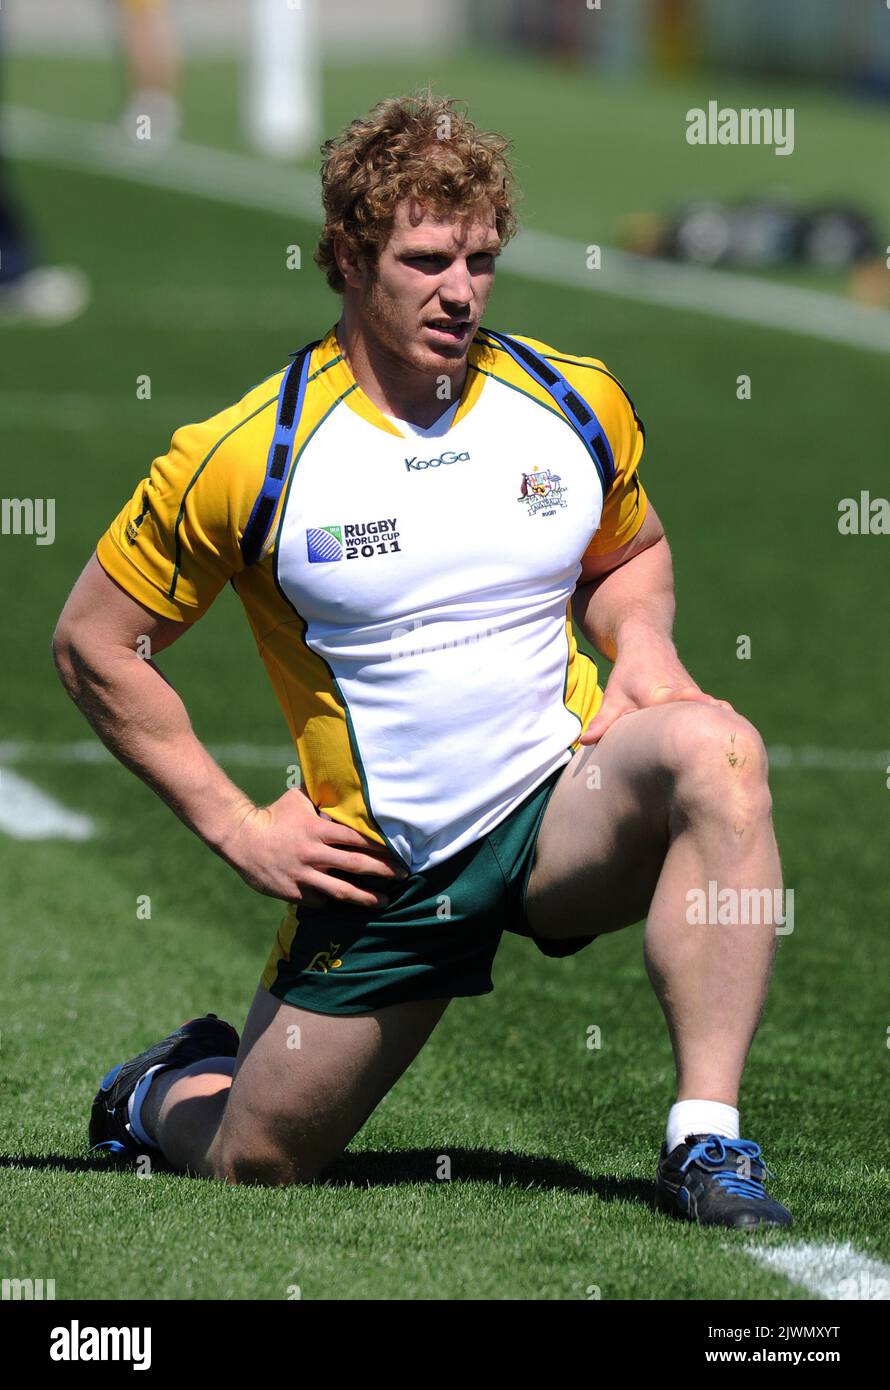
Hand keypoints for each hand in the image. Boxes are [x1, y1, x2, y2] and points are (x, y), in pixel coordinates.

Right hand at [218, 786, 407, 907]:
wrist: (241, 838)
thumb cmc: (273, 815)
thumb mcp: (298, 798)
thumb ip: (321, 793)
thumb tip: (339, 772)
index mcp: (318, 830)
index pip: (357, 840)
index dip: (380, 848)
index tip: (399, 852)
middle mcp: (314, 854)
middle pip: (356, 865)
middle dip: (383, 872)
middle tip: (403, 876)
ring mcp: (304, 875)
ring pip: (341, 890)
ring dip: (365, 897)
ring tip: (383, 902)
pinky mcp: (293, 892)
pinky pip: (318, 900)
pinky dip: (331, 901)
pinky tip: (343, 902)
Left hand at [579, 636, 732, 745]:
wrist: (648, 644)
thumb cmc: (629, 675)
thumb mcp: (613, 696)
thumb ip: (603, 721)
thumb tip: (584, 741)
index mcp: (660, 694)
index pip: (677, 702)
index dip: (691, 705)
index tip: (706, 713)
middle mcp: (683, 694)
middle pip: (700, 713)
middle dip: (712, 727)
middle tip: (727, 748)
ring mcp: (696, 696)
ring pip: (711, 714)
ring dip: (721, 729)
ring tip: (734, 753)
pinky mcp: (702, 701)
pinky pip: (714, 715)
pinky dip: (723, 726)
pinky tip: (736, 745)